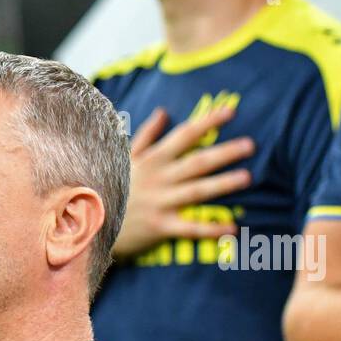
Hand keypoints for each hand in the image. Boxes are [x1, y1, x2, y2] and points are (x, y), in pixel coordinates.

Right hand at [112, 106, 253, 258]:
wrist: (89, 221)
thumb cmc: (112, 187)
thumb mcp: (125, 158)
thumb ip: (147, 135)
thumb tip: (164, 112)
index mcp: (154, 160)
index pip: (185, 135)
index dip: (208, 122)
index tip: (231, 111)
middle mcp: (160, 179)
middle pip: (197, 162)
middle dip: (224, 152)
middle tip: (250, 145)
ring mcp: (161, 203)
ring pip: (196, 191)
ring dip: (222, 184)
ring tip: (247, 178)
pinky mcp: (161, 227)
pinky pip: (189, 228)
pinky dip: (210, 229)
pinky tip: (232, 228)